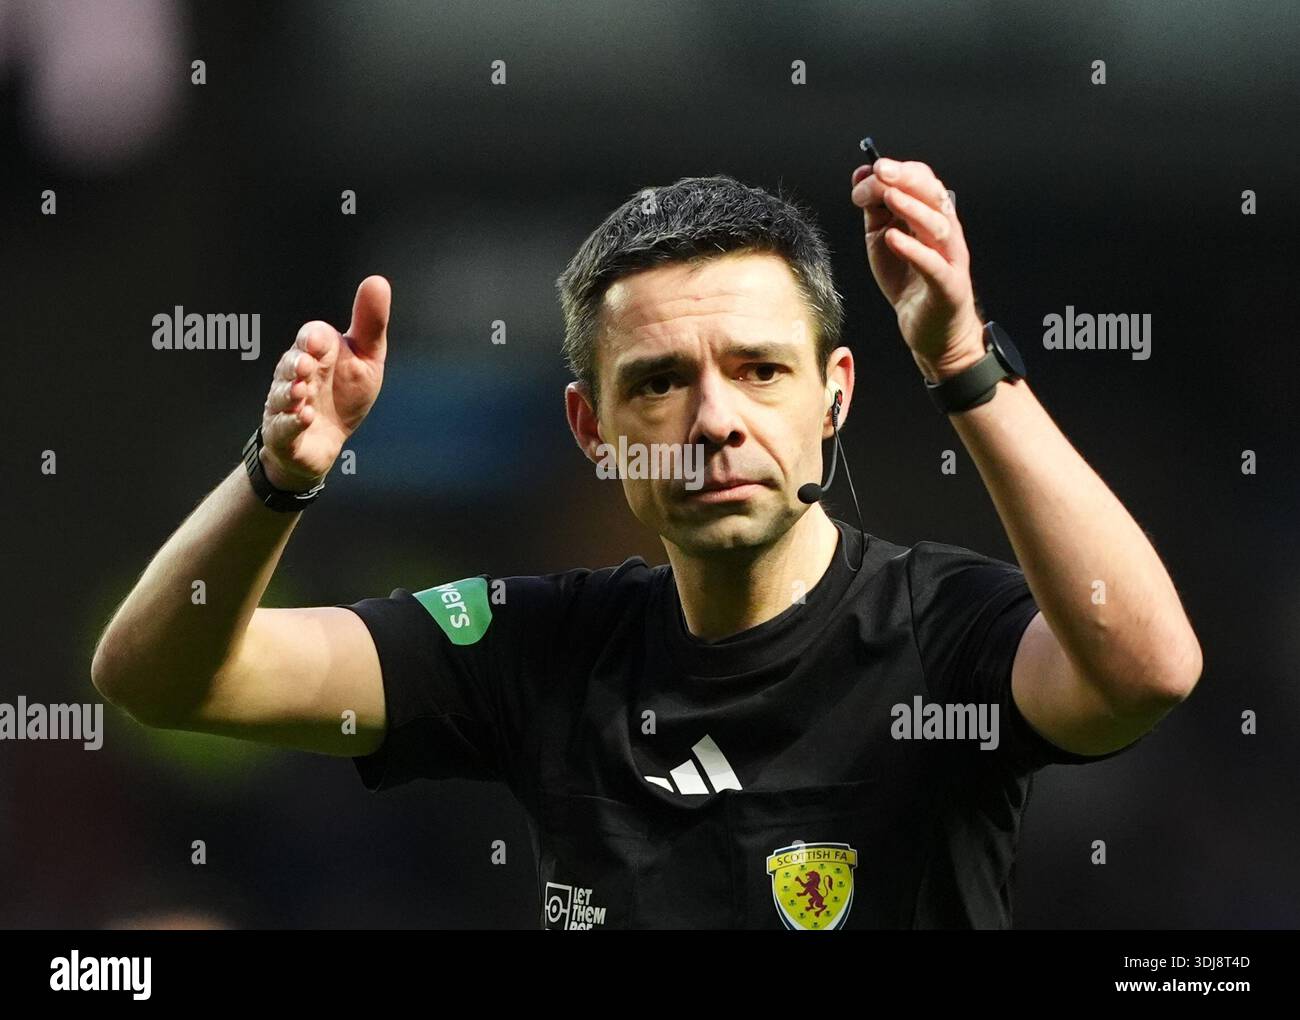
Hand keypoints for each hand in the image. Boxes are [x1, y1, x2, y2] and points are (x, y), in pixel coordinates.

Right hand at [260, 275, 390, 490]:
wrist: (327, 441)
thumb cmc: (344, 393)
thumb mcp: (366, 358)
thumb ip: (370, 323)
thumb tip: (378, 280)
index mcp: (315, 352)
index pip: (310, 337)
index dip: (313, 339)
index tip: (318, 342)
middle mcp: (294, 374)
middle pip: (290, 363)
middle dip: (296, 364)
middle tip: (306, 366)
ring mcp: (285, 404)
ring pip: (281, 395)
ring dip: (290, 393)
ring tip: (301, 392)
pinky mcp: (283, 433)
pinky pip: (282, 426)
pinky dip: (291, 422)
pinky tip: (304, 418)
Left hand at [850, 157, 984, 379]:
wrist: (930, 330)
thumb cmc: (908, 281)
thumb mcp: (883, 238)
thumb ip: (875, 208)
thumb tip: (862, 174)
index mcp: (932, 217)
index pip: (923, 181)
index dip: (899, 170)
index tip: (870, 168)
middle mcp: (946, 233)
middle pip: (933, 196)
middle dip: (907, 179)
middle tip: (880, 170)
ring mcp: (950, 259)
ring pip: (938, 226)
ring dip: (912, 208)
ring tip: (888, 196)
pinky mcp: (947, 286)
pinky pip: (933, 265)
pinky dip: (913, 249)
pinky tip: (893, 238)